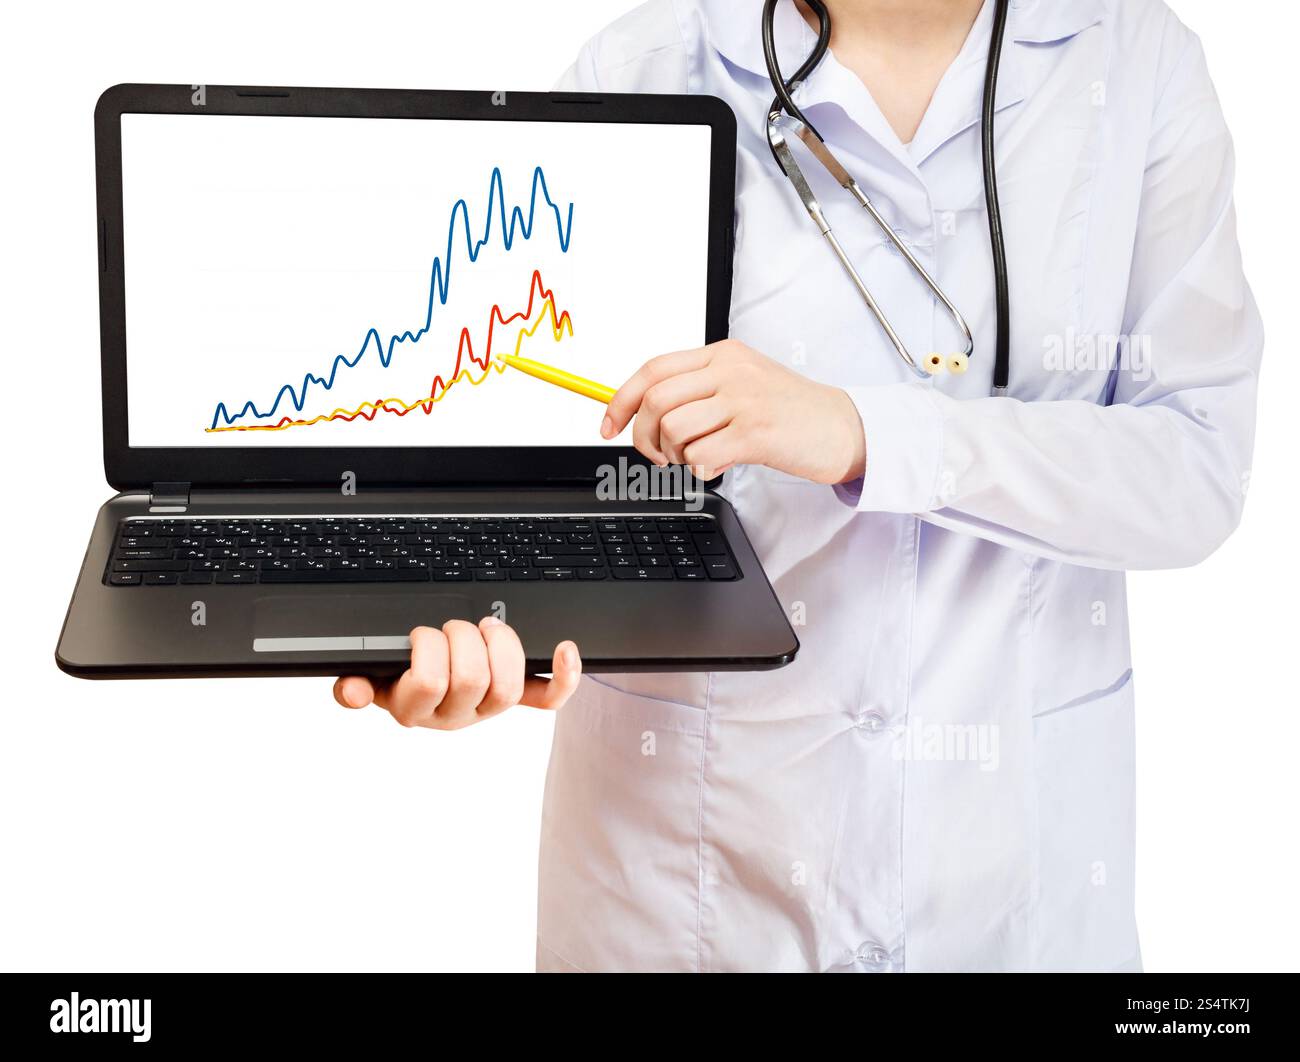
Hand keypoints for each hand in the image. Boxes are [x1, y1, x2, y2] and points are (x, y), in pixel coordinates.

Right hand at [333, 618, 580, 729]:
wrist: (419, 687)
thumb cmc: (395, 674)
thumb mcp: (369, 676)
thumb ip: (355, 680)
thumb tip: (352, 691)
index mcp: (415, 708)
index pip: (429, 681)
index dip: (428, 647)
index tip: (420, 634)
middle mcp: (453, 714)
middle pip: (472, 678)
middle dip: (462, 637)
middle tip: (453, 627)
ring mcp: (487, 709)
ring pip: (507, 686)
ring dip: (500, 645)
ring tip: (488, 628)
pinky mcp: (515, 700)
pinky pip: (547, 698)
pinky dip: (562, 676)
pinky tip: (565, 649)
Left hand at [600, 339, 865, 484]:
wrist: (844, 427)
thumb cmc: (790, 411)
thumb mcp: (743, 384)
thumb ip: (700, 391)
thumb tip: (645, 412)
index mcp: (722, 354)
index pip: (652, 370)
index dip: (620, 400)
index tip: (608, 425)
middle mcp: (730, 370)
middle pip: (655, 400)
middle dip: (643, 436)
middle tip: (657, 455)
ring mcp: (744, 400)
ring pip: (673, 429)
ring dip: (673, 456)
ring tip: (695, 459)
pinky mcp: (756, 432)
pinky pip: (701, 454)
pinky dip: (698, 468)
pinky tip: (716, 466)